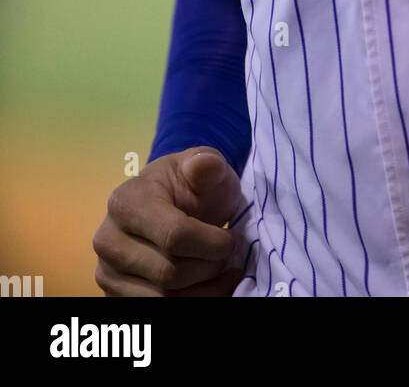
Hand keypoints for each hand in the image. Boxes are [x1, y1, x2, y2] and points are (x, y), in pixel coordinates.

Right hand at [93, 147, 244, 296]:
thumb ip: (205, 164)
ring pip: (165, 300)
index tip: (232, 237)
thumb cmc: (188, 184)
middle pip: (169, 273)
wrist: (169, 204)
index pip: (174, 236)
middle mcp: (107, 240)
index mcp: (125, 202)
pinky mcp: (116, 297)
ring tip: (224, 273)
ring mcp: (107, 272)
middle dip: (209, 267)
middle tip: (228, 255)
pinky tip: (211, 287)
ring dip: (204, 291)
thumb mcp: (201, 165)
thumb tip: (207, 164)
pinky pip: (159, 313)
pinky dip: (193, 302)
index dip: (212, 243)